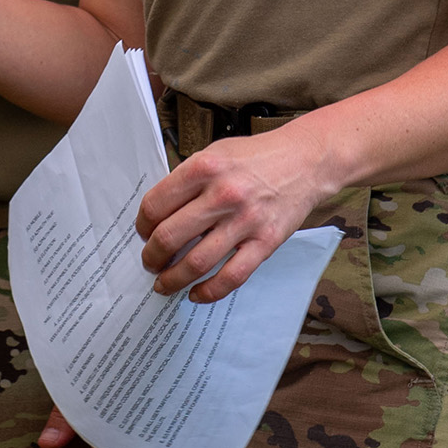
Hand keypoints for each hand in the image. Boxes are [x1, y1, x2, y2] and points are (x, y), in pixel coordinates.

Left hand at [134, 126, 335, 302]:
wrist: (305, 160)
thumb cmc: (257, 157)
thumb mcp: (215, 153)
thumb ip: (187, 180)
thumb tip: (158, 216)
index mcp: (204, 167)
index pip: (156, 205)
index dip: (142, 225)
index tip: (143, 233)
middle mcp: (223, 194)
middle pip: (170, 236)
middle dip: (152, 256)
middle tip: (150, 262)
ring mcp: (246, 220)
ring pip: (196, 262)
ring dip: (172, 279)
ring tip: (164, 283)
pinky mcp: (266, 242)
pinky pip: (231, 276)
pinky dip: (208, 291)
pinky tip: (196, 294)